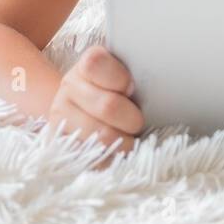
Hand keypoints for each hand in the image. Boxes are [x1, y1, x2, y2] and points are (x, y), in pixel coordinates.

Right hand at [45, 46, 143, 166]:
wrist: (87, 113)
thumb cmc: (119, 93)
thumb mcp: (127, 75)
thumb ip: (139, 71)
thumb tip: (163, 75)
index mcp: (87, 65)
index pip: (96, 64)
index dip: (120, 79)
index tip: (132, 89)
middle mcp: (69, 87)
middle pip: (107, 106)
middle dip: (132, 118)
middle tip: (138, 121)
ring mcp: (61, 117)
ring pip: (102, 136)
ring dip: (125, 142)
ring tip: (128, 138)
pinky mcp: (63, 145)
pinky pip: (94, 159)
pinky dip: (112, 158)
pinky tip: (116, 151)